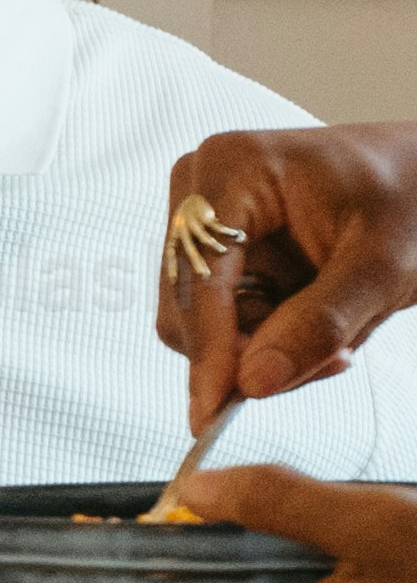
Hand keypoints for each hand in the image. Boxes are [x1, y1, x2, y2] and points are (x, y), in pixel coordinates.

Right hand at [156, 123, 416, 418]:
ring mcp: (205, 222)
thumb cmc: (412, 194)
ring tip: (341, 329)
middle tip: (334, 356)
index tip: (214, 414)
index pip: (199, 279)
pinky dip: (270, 335)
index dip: (209, 350)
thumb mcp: (381, 266)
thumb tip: (253, 382)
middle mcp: (199, 190)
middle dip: (254, 347)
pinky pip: (223, 321)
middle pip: (188, 309)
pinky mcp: (219, 251)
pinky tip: (319, 317)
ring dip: (268, 345)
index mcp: (232, 169)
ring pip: (203, 325)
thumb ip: (318, 324)